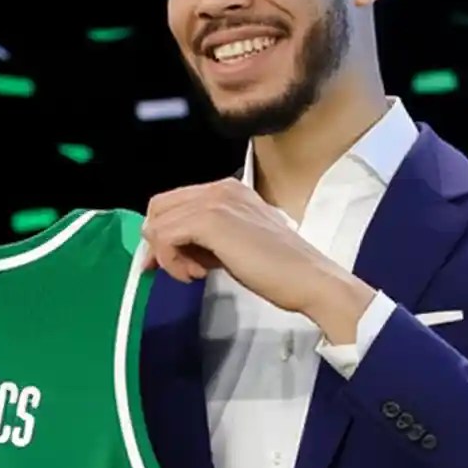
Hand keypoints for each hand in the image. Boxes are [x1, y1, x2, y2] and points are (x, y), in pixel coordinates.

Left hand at [142, 178, 364, 314]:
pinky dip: (171, 261)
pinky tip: (196, 275)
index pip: (175, 203)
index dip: (164, 234)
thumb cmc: (279, 269)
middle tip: (180, 270)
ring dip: (168, 255)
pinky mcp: (211, 221)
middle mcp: (220, 188)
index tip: (169, 263)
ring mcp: (215, 201)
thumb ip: (205, 240)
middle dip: (159, 243)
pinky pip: (165, 237)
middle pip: (160, 207)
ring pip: (158, 222)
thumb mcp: (236, 244)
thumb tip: (168, 250)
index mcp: (228, 190)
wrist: (308, 278)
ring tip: (195, 273)